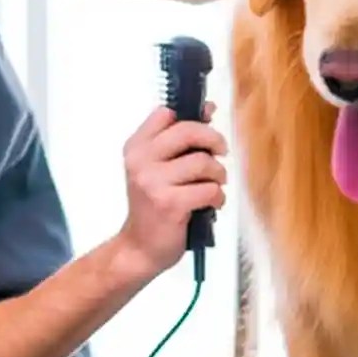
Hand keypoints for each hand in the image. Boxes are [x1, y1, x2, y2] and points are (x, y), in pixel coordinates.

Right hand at [116, 103, 227, 277]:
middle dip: (213, 140)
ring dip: (218, 174)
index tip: (206, 125)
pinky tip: (211, 203)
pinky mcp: (170, 204)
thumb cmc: (153, 206)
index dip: (192, 117)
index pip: (165, 114)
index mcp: (136, 147)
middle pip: (188, 131)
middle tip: (220, 152)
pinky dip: (217, 197)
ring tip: (214, 184)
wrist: (139, 247)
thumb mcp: (157, 168)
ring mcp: (153, 182)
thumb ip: (180, 141)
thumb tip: (208, 109)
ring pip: (203, 162)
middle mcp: (141, 161)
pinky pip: (209, 189)